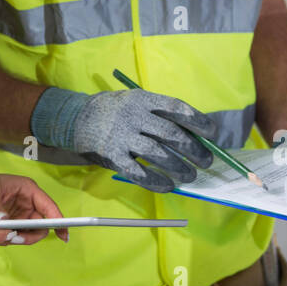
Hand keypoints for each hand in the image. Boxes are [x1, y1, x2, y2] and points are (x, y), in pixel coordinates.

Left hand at [0, 166, 68, 243]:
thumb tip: (5, 223)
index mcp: (28, 190)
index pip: (49, 207)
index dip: (58, 221)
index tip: (63, 235)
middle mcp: (28, 202)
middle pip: (41, 225)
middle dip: (32, 235)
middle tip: (16, 239)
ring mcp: (21, 214)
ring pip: (30, 233)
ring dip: (20, 239)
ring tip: (4, 237)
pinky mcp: (13, 222)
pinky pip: (18, 235)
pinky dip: (11, 239)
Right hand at [33, 87, 216, 192]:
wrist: (75, 119)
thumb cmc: (114, 112)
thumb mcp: (134, 102)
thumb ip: (157, 116)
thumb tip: (193, 136)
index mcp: (142, 99)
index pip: (176, 107)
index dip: (196, 120)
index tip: (211, 132)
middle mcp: (133, 116)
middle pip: (171, 133)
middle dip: (193, 149)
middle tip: (206, 161)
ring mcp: (122, 136)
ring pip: (158, 154)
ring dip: (179, 167)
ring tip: (191, 176)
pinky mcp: (112, 155)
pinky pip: (138, 172)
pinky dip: (156, 181)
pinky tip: (168, 186)